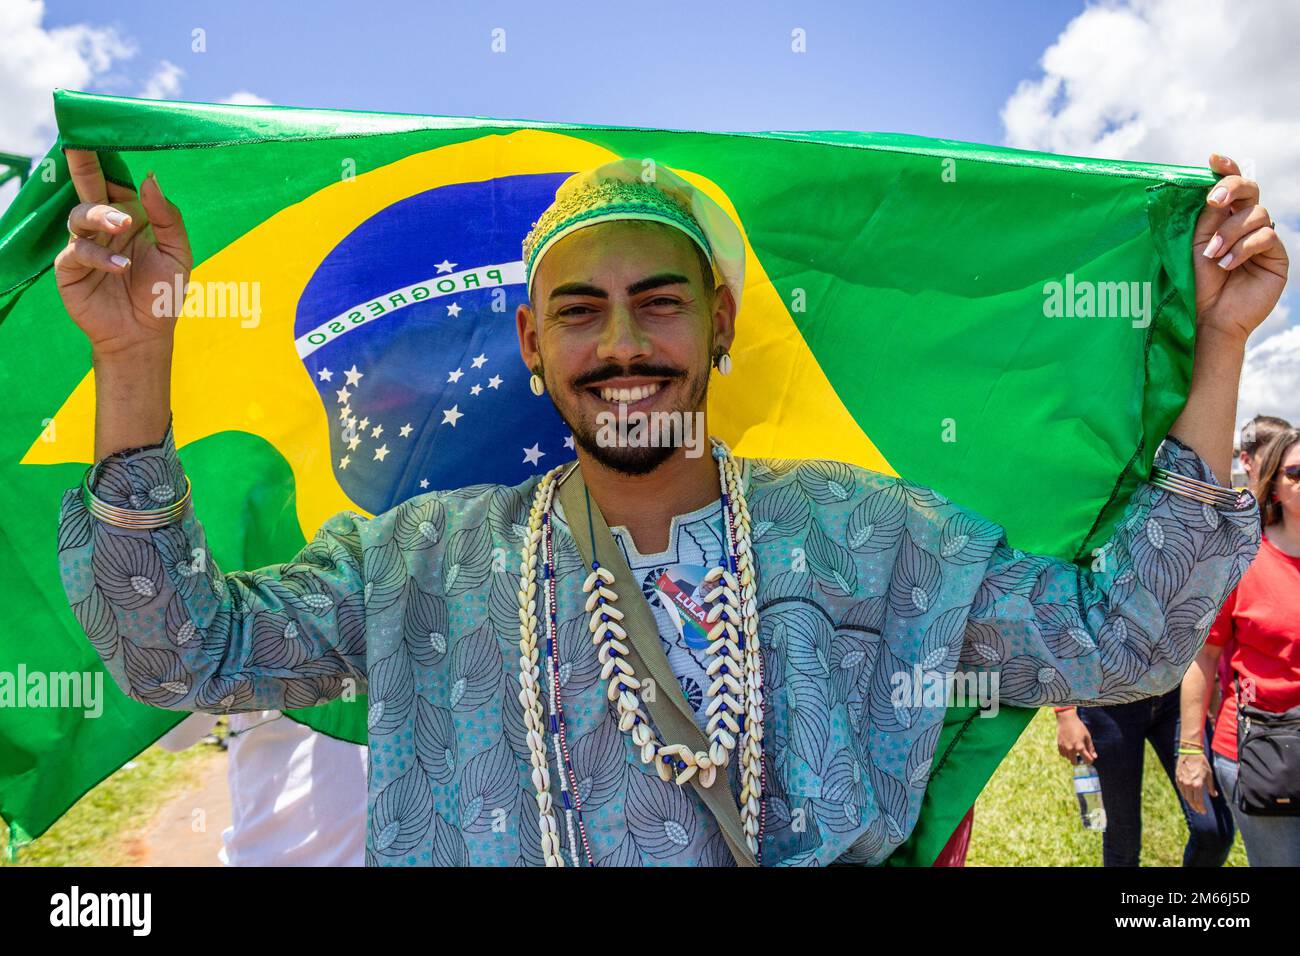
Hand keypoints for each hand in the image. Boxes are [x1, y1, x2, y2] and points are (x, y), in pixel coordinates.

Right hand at [53, 150, 192, 356]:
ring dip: (101, 216)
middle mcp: (106, 226)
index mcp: (132, 217)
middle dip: (83, 164)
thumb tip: (151, 178)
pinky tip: (120, 267)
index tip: (105, 136)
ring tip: (122, 225)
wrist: (145, 334)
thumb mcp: (178, 254)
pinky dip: (100, 256)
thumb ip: (167, 218)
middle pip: (90, 188)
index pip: (118, 184)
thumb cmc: (163, 293)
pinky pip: (78, 251)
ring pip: (81, 215)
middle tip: (78, 145)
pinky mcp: (71, 267)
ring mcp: (86, 244)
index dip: (111, 164)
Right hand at [1055, 709, 1096, 762]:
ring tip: (1075, 749)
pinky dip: (1066, 753)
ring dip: (1072, 756)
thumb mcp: (1087, 736)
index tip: (1090, 758)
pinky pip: (1062, 754)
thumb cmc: (1078, 727)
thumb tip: (1094, 757)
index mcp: (1080, 747)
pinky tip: (1069, 747)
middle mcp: (1071, 749)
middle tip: (1082, 756)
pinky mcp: (1059, 745)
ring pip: (1068, 758)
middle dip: (1079, 761)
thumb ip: (1090, 748)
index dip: (1090, 760)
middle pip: (1075, 763)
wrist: (1066, 719)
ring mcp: (1064, 747)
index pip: (1087, 760)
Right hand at [1175, 751, 1217, 814]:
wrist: (1190, 752)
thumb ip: (1211, 787)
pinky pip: (1181, 790)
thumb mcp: (1209, 775)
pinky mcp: (1177, 778)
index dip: (1201, 808)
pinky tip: (1188, 796)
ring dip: (1190, 802)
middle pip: (1191, 801)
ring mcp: (1182, 781)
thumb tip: (1214, 795)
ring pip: (1185, 796)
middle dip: (1196, 807)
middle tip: (1199, 810)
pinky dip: (1185, 794)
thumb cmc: (1201, 762)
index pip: (1199, 801)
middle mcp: (1188, 784)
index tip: (1204, 811)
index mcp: (1197, 784)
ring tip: (1194, 805)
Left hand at [1194, 154, 1288, 342]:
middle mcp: (1247, 224)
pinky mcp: (1277, 255)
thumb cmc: (1198, 282)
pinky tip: (1228, 264)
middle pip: (1251, 190)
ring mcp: (1264, 238)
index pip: (1231, 187)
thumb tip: (1214, 188)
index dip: (1226, 170)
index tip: (1213, 159)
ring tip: (1214, 255)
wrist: (1210, 316)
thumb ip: (1208, 217)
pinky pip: (1266, 236)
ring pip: (1257, 214)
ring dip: (1231, 232)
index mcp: (1225, 218)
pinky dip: (1244, 247)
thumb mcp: (1197, 244)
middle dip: (1232, 190)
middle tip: (1214, 202)